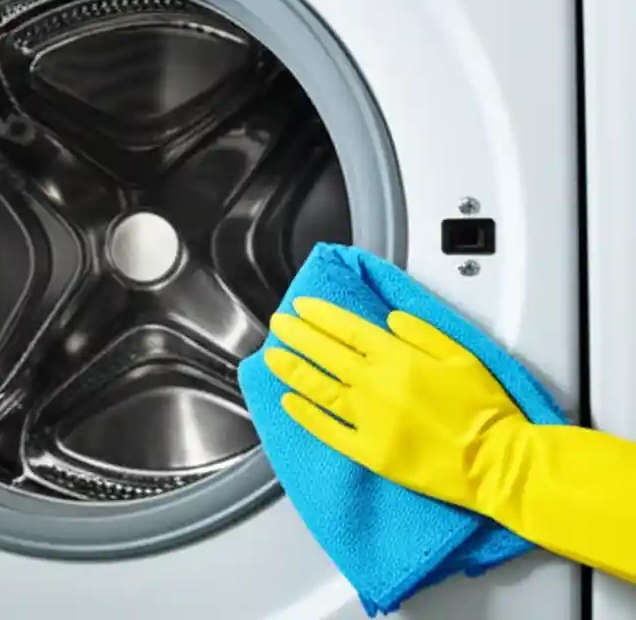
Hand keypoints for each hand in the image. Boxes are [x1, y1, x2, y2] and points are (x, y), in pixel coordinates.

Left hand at [264, 297, 529, 511]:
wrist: (495, 461)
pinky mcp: (367, 450)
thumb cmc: (484, 408)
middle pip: (326, 354)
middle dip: (298, 335)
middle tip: (278, 324)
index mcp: (398, 358)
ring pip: (319, 388)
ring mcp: (367, 419)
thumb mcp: (461, 355)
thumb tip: (389, 319)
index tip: (300, 306)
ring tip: (271, 357)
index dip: (321, 315)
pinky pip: (328, 430)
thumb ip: (422, 332)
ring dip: (292, 370)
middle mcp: (375, 384)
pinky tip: (288, 402)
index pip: (348, 329)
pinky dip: (306, 415)